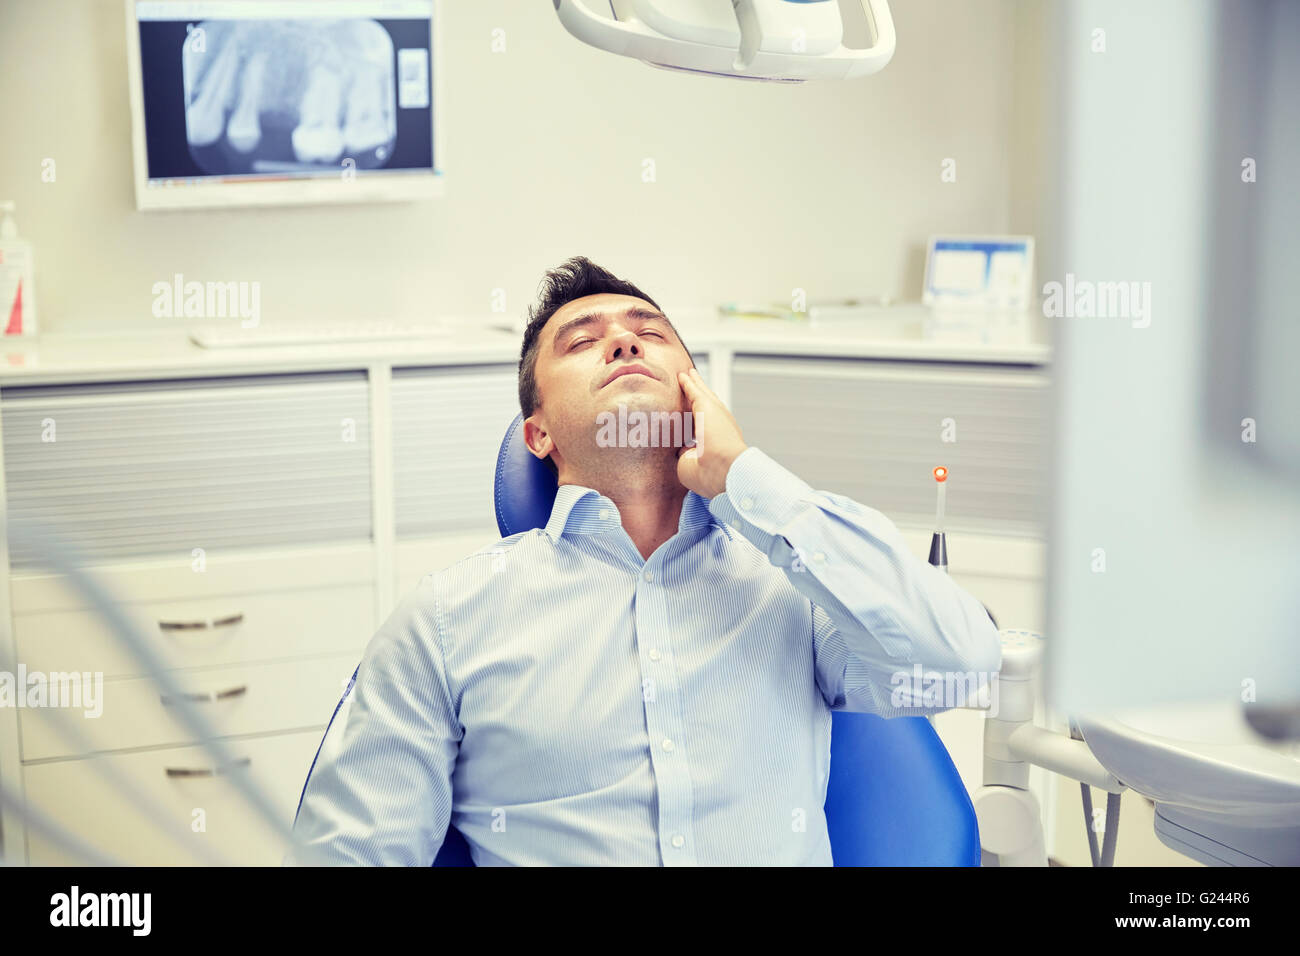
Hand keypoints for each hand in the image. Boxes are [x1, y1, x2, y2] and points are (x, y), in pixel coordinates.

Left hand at [676, 367, 747, 498]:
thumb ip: (683, 454)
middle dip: (700, 399)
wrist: (722, 467)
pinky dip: (688, 383)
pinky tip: (682, 376)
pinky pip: (694, 391)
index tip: (691, 425)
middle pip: (707, 409)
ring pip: (702, 396)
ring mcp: (715, 415)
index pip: (704, 433)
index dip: (698, 426)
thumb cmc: (707, 474)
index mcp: (716, 445)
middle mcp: (719, 428)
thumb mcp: (689, 466)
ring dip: (695, 385)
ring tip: (689, 375)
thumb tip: (681, 444)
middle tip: (695, 387)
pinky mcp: (707, 405)